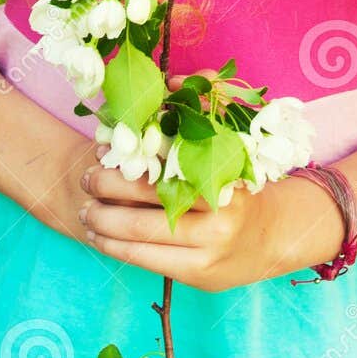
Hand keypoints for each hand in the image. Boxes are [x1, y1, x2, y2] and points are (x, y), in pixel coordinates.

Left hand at [76, 75, 305, 293]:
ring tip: (84, 212)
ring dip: (103, 224)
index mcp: (223, 176)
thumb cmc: (240, 182)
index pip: (161, 166)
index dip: (125, 160)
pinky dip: (116, 249)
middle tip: (85, 179)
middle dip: (106, 189)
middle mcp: (218, 216)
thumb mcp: (231, 139)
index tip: (100, 150)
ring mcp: (209, 251)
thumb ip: (207, 105)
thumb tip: (171, 81)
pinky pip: (147, 262)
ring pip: (141, 237)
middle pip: (146, 202)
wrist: (272, 236)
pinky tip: (98, 239)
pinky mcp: (200, 276)